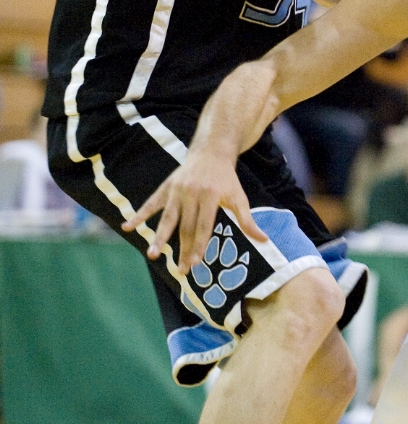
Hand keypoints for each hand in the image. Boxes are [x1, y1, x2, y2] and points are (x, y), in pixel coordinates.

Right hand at [122, 152, 266, 270]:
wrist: (211, 152)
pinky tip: (128, 227)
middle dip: (183, 250)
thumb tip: (264, 240)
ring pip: (167, 218)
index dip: (200, 245)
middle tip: (181, 271)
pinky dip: (139, 215)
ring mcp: (177, 191)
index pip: (204, 226)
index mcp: (211, 197)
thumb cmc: (227, 179)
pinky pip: (151, 203)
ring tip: (152, 255)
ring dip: (159, 238)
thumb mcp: (239, 197)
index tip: (195, 263)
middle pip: (186, 227)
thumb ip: (248, 220)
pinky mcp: (166, 187)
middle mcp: (192, 193)